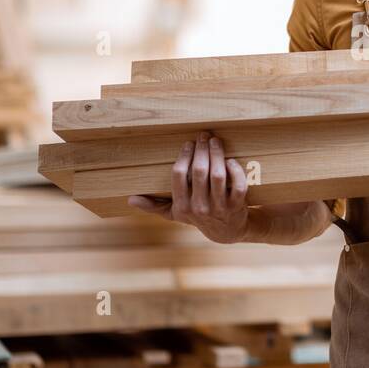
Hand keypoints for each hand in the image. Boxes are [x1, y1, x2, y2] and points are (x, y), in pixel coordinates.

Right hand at [128, 131, 252, 242]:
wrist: (225, 231)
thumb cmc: (197, 216)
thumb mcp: (174, 214)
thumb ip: (153, 206)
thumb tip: (130, 199)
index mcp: (181, 207)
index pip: (178, 175)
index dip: (184, 156)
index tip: (188, 143)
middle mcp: (199, 207)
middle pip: (200, 171)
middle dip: (202, 149)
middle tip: (204, 136)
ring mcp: (219, 207)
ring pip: (218, 175)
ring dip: (217, 154)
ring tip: (215, 141)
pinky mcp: (236, 205)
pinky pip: (238, 185)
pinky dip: (235, 170)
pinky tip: (230, 159)